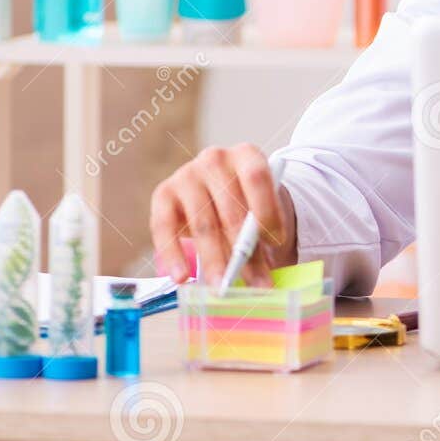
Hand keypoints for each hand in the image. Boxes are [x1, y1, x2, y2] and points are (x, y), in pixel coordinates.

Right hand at [149, 143, 295, 285]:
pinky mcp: (163, 193)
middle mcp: (215, 158)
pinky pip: (164, 227)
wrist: (215, 193)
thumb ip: (262, 239)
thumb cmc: (245, 203)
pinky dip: (172, 255)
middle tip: (253, 282)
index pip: (257, 178)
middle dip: (243, 250)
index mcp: (246, 154)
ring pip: (203, 223)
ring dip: (214, 259)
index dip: (267, 211)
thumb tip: (263, 283)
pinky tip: (182, 277)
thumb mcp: (259, 212)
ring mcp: (187, 174)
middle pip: (231, 208)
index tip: (276, 243)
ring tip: (222, 286)